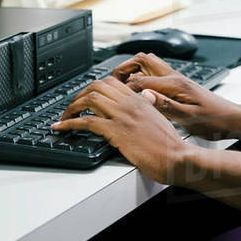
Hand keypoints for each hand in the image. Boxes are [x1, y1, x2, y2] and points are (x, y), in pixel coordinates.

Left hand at [52, 76, 187, 183]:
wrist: (177, 158)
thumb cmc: (170, 144)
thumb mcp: (159, 119)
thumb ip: (147, 108)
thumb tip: (143, 101)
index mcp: (140, 99)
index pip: (111, 82)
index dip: (94, 88)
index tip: (86, 98)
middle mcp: (130, 104)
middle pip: (96, 86)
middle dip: (79, 95)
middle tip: (72, 107)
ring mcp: (122, 116)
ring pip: (89, 100)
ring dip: (72, 108)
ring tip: (64, 117)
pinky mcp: (116, 132)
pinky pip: (87, 122)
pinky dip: (70, 123)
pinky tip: (62, 128)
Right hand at [111, 53, 240, 139]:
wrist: (231, 118)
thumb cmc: (214, 120)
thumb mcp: (189, 118)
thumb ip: (165, 106)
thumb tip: (144, 96)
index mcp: (174, 85)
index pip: (139, 80)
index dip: (121, 89)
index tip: (110, 98)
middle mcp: (174, 77)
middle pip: (143, 60)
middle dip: (124, 68)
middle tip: (110, 82)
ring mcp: (176, 79)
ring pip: (148, 64)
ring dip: (132, 70)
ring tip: (120, 85)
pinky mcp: (178, 85)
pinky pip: (155, 74)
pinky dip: (142, 77)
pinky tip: (138, 92)